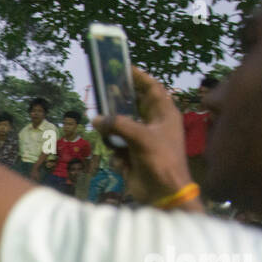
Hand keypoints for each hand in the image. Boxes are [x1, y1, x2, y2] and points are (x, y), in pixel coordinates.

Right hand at [94, 66, 195, 207]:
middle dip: (119, 104)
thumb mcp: (141, 137)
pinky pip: (118, 148)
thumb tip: (97, 119)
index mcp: (165, 114)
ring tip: (103, 130)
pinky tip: (122, 163)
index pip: (153, 89)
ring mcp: (143, 141)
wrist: (164, 193)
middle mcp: (154, 124)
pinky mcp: (133, 156)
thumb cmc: (160, 159)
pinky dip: (117, 154)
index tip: (125, 69)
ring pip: (121, 128)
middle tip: (103, 94)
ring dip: (112, 132)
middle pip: (134, 107)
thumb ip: (118, 125)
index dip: (140, 78)